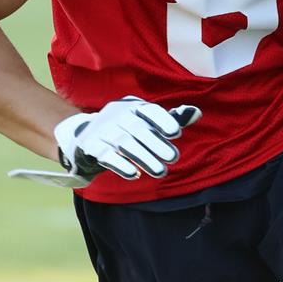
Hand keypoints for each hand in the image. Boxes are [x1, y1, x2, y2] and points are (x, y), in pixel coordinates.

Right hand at [51, 97, 201, 183]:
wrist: (85, 137)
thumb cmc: (126, 129)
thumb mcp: (146, 122)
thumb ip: (171, 119)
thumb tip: (196, 112)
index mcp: (132, 107)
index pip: (149, 111)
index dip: (162, 120)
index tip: (177, 133)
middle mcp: (116, 115)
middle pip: (138, 129)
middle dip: (156, 144)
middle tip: (174, 158)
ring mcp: (102, 130)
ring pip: (124, 144)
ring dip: (143, 158)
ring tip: (160, 172)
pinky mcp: (91, 146)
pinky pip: (106, 156)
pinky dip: (120, 165)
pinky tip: (134, 174)